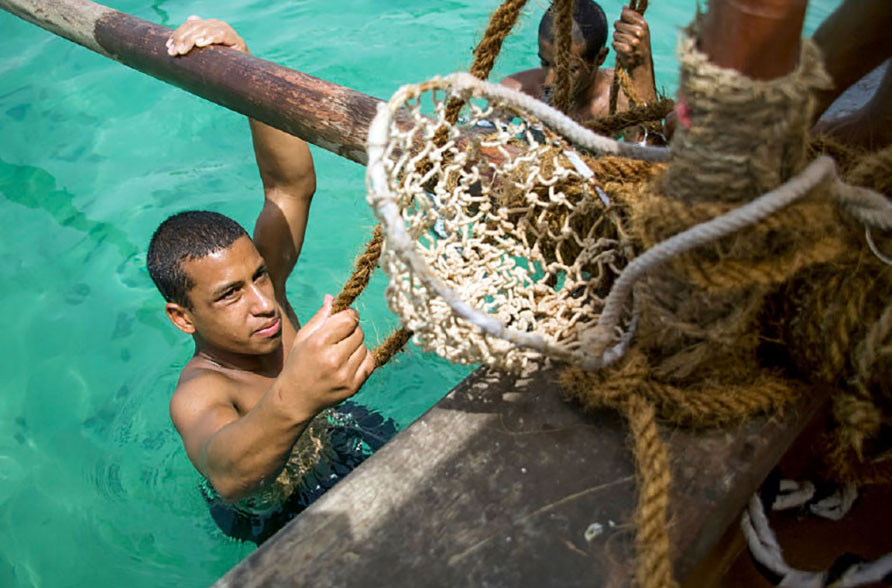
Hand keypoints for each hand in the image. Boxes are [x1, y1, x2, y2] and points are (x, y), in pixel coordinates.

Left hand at [166, 16, 249, 56]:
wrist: (245, 72)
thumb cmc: (223, 63)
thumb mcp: (207, 51)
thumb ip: (198, 37)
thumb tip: (191, 17)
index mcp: (209, 25)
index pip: (190, 24)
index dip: (178, 34)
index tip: (168, 46)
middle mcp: (217, 24)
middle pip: (195, 26)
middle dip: (181, 39)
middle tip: (173, 52)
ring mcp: (227, 31)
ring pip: (204, 30)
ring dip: (191, 41)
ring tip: (183, 51)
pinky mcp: (237, 40)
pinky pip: (221, 35)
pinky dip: (210, 38)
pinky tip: (200, 43)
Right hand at [275, 295, 375, 421]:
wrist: (295, 399)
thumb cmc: (298, 364)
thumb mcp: (303, 337)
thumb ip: (321, 317)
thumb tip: (332, 297)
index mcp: (318, 343)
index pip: (349, 319)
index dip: (349, 315)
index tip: (346, 318)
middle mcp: (333, 359)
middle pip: (359, 332)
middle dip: (352, 331)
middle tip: (340, 338)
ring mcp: (345, 374)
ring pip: (365, 346)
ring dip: (357, 346)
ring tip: (341, 352)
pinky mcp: (353, 386)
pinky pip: (370, 362)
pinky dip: (363, 358)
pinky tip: (349, 361)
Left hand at [612, 6, 651, 69]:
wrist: (642, 63)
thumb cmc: (640, 45)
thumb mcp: (641, 30)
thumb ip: (633, 18)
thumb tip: (623, 8)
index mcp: (643, 24)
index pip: (624, 14)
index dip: (622, 19)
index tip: (625, 24)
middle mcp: (639, 32)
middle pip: (617, 24)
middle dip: (618, 30)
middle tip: (625, 37)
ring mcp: (633, 41)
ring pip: (615, 34)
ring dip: (617, 39)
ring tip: (625, 44)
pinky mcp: (626, 50)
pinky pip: (614, 43)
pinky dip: (616, 47)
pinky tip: (622, 49)